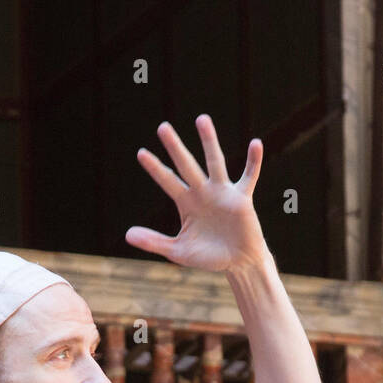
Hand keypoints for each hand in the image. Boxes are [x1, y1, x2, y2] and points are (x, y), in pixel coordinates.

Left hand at [125, 113, 268, 272]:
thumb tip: (127, 234)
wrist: (238, 263)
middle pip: (186, 165)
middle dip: (175, 148)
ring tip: (201, 119)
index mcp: (187, 203)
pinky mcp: (242, 199)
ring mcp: (223, 193)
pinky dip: (253, 162)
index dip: (155, 169)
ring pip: (214, 163)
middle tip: (162, 127)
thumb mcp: (178, 251)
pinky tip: (255, 144)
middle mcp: (203, 192)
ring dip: (209, 142)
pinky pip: (249, 177)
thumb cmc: (209, 257)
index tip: (141, 153)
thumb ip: (154, 242)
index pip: (168, 181)